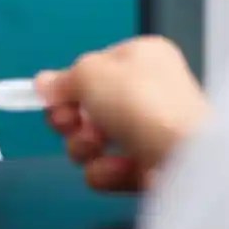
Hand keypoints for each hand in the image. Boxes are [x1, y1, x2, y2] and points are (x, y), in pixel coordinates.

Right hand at [34, 36, 209, 192]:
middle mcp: (148, 92)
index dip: (69, 84)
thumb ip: (62, 78)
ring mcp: (150, 132)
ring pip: (92, 141)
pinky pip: (108, 169)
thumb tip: (44, 84)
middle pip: (87, 107)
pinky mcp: (149, 168)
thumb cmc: (147, 104)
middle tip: (71, 122)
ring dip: (84, 146)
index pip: (93, 69)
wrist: (185, 157)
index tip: (49, 98)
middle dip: (73, 119)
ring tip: (97, 145)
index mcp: (142, 57)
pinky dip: (107, 171)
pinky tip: (120, 167)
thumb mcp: (91, 74)